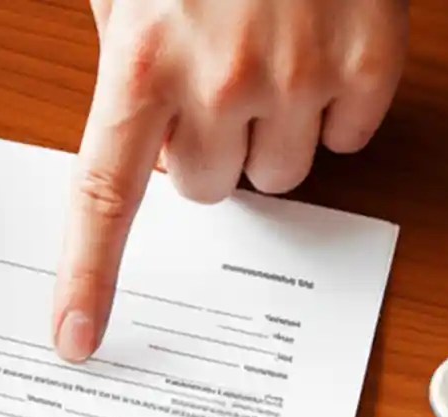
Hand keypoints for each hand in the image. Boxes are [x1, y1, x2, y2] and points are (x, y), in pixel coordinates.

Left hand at [53, 0, 408, 361]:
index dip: (88, 276)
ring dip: (269, 132)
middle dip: (202, 151)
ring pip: (280, 174)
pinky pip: (350, 138)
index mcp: (142, 62)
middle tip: (211, 85)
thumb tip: (134, 146)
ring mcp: (302, 74)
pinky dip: (335, 105)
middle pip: (203, 189)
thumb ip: (125, 67)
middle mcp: (220, 80)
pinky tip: (318, 46)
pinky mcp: (372, 62)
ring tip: (268, 57)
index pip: (106, 196)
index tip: (75, 338)